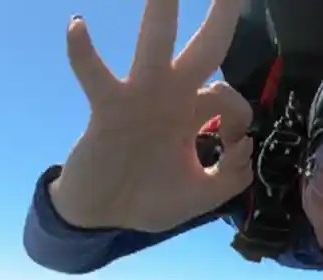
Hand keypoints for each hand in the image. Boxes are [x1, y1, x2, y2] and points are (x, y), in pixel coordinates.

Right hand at [50, 0, 253, 231]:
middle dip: (222, 16)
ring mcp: (138, 97)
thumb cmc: (150, 197)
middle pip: (205, 49)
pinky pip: (95, 75)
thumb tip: (244, 146)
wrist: (103, 215)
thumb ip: (232, 178)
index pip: (229, 97)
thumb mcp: (203, 196)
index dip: (240, 119)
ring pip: (154, 44)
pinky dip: (83, 52)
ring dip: (160, 11)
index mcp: (193, 113)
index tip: (231, 150)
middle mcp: (170, 95)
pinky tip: (77, 25)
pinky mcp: (107, 107)